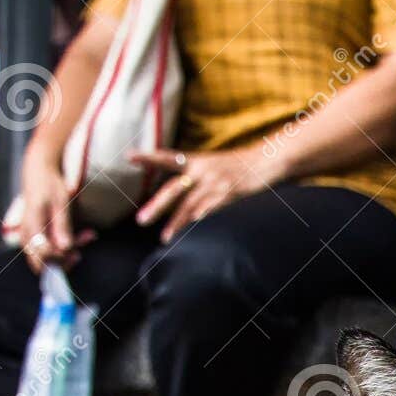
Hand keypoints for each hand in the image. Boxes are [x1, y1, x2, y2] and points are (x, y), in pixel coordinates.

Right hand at [17, 150, 94, 272]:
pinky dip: (67, 246)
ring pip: (49, 258)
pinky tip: (85, 235)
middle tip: (85, 241)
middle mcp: (27, 236)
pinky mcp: (37, 236)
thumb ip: (62, 227)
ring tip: (88, 235)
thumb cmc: (49, 185)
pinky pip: (51, 250)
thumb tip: (65, 248)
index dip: (60, 259)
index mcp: (31, 227)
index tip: (76, 252)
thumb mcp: (60, 204)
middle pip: (44, 264)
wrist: (40, 172)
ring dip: (70, 252)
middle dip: (67, 259)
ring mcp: (30, 237)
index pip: (43, 256)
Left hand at [129, 145, 276, 242]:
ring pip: (190, 206)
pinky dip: (201, 221)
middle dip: (157, 206)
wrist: (267, 160)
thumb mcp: (215, 163)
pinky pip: (211, 210)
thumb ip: (196, 173)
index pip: (168, 158)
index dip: (149, 157)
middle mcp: (203, 171)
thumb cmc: (240, 165)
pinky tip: (193, 232)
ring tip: (165, 238)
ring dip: (176, 223)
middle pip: (174, 189)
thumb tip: (179, 191)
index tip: (129, 157)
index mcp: (197, 161)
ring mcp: (216, 183)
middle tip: (141, 220)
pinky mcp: (230, 194)